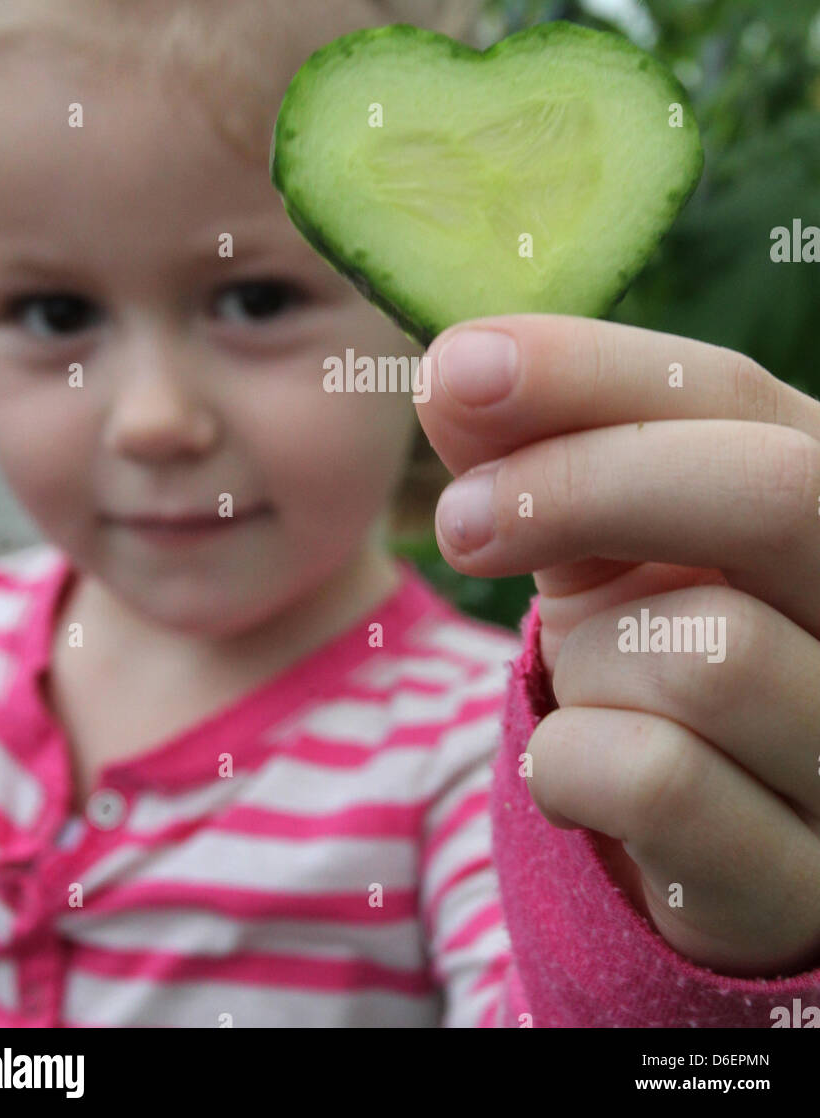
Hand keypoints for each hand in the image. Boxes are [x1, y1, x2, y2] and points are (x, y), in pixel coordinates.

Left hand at [415, 314, 819, 976]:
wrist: (705, 830)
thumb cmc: (653, 643)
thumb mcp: (598, 537)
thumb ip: (537, 449)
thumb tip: (458, 370)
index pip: (734, 394)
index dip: (587, 371)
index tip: (460, 371)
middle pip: (773, 493)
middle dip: (585, 487)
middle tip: (460, 520)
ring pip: (703, 652)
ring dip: (588, 665)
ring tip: (592, 689)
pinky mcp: (808, 873)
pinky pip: (659, 783)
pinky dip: (571, 767)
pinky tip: (581, 777)